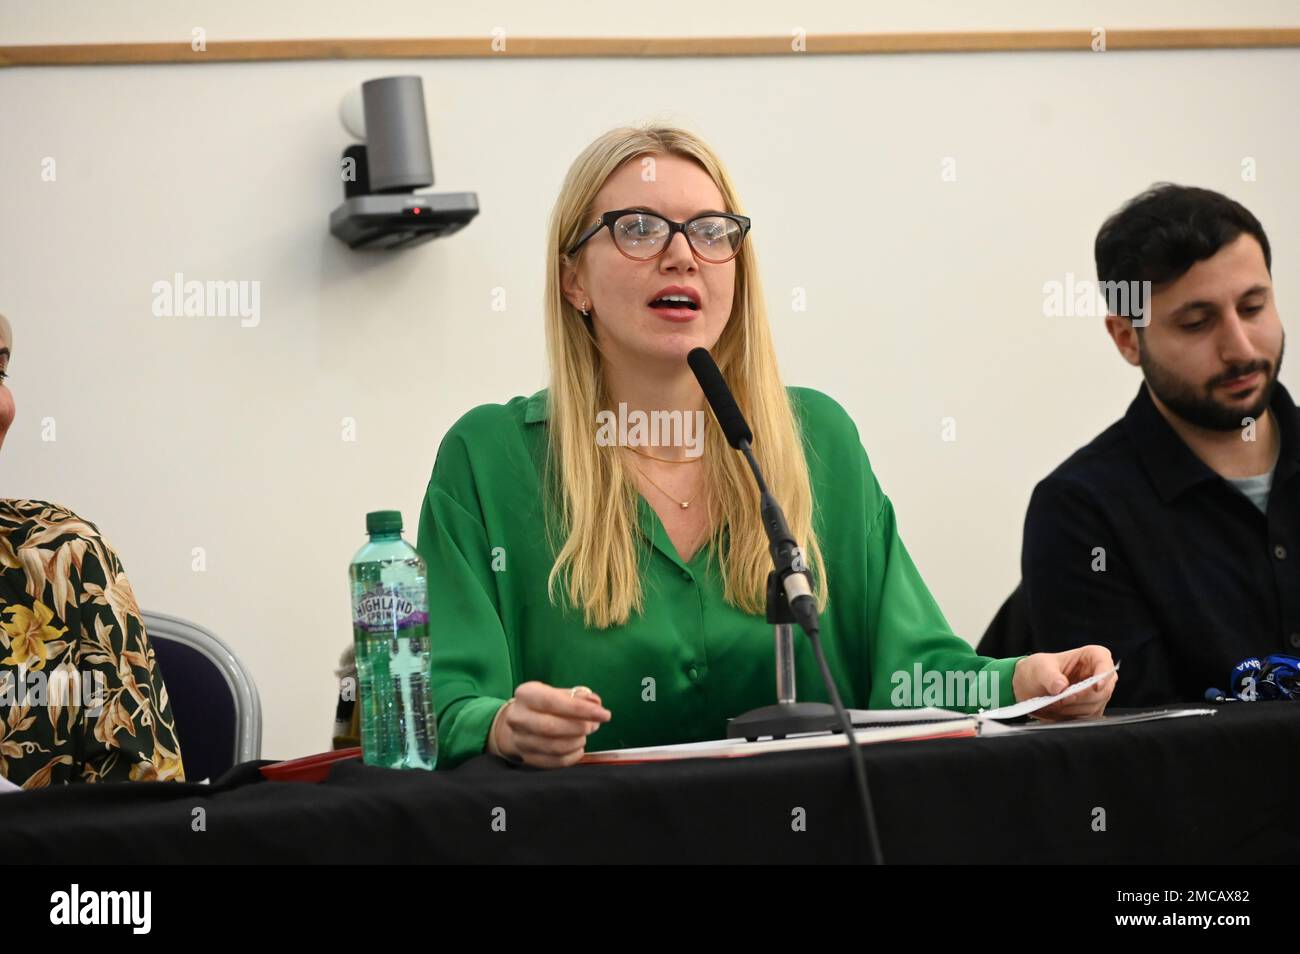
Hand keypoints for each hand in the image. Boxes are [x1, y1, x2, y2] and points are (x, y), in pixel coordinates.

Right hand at [492, 681, 610, 767]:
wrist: (520, 722)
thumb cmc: (545, 705)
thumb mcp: (558, 693)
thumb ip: (579, 696)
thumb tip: (595, 702)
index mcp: (526, 694)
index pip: (553, 702)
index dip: (581, 709)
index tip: (604, 714)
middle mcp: (518, 717)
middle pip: (551, 727)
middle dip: (579, 728)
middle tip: (594, 725)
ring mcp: (520, 739)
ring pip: (554, 747)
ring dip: (577, 742)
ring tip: (585, 734)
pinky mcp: (527, 757)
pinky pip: (555, 762)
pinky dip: (573, 756)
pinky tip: (578, 747)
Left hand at [1012, 646, 1116, 720]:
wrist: (1030, 687)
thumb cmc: (1038, 670)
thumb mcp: (1039, 668)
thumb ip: (1050, 676)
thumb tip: (1061, 687)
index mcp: (1090, 656)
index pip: (1104, 661)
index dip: (1104, 674)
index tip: (1096, 686)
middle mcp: (1097, 675)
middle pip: (1103, 690)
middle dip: (1081, 697)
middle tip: (1060, 699)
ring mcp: (1096, 694)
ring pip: (1094, 706)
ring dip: (1072, 709)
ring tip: (1053, 704)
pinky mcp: (1091, 710)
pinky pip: (1087, 718)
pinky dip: (1071, 716)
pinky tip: (1057, 711)